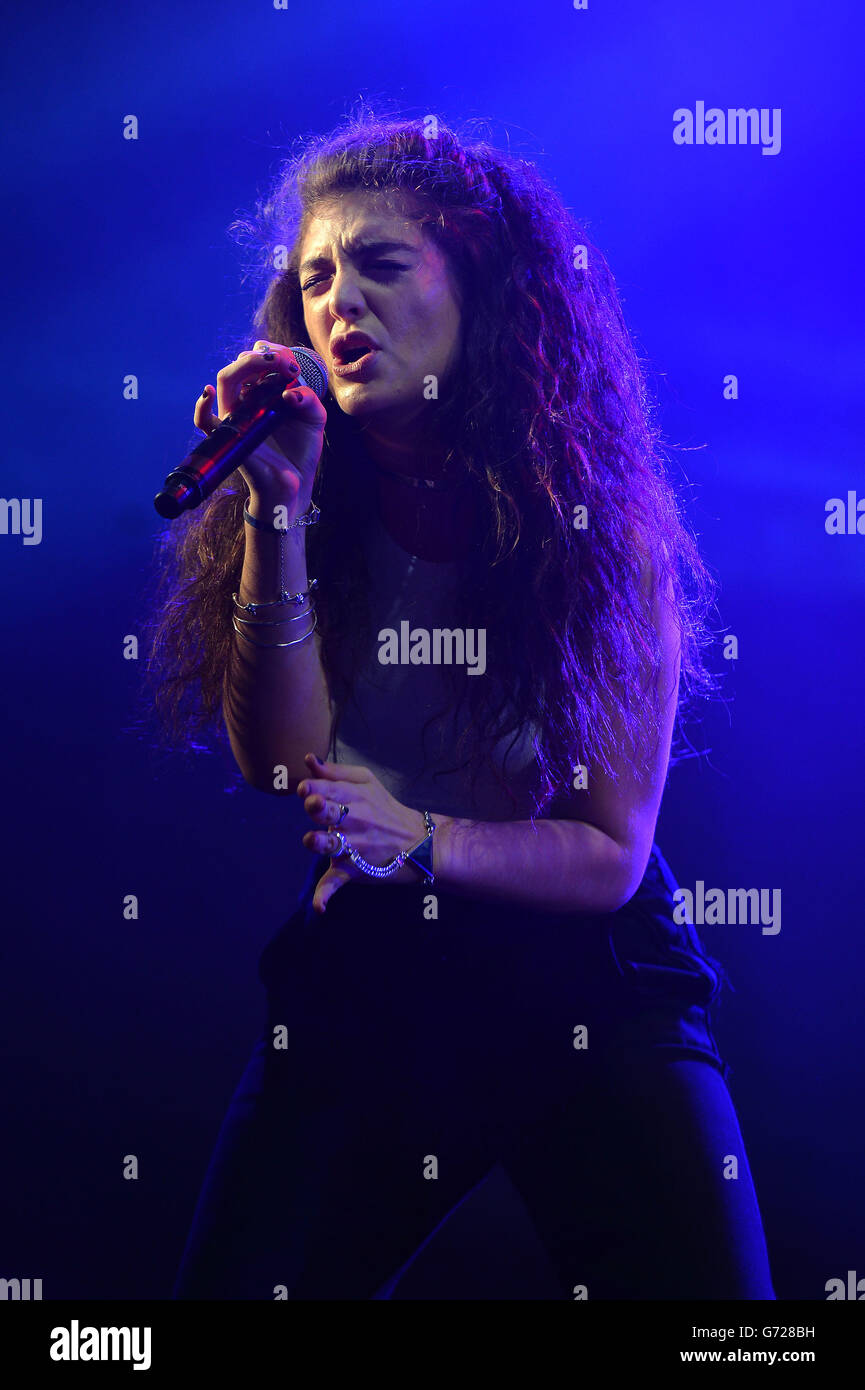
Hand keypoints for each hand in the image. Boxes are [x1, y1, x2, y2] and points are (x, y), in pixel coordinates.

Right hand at [193, 341, 326, 505]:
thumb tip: (289, 394)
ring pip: (226, 380)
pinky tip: (207, 392)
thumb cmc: (301, 449)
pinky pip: (204, 422)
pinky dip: (201, 407)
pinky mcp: (229, 437)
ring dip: (246, 365)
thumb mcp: (314, 417)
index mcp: (265, 392)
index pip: (259, 361)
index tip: (294, 365)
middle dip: (263, 356)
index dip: (275, 354)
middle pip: (241, 365)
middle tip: (286, 364)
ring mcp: (236, 416)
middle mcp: (247, 400)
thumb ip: (309, 398)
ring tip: (272, 364)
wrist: (296, 482)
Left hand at [297, 753, 427, 913]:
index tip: (303, 788)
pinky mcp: (354, 870)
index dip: (313, 787)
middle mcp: (353, 821)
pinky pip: (337, 883)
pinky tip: (319, 906)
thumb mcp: (366, 783)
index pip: (329, 789)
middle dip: (319, 807)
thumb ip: (335, 772)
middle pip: (330, 812)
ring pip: (332, 845)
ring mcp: (354, 847)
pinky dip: (327, 895)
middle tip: (313, 804)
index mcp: (354, 797)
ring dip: (321, 843)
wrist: (419, 842)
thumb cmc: (385, 809)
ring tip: (312, 840)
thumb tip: (309, 759)